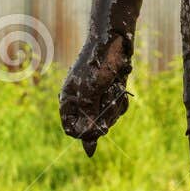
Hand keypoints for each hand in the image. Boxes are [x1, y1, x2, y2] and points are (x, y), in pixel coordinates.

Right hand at [59, 32, 132, 155]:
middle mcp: (80, 101)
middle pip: (91, 127)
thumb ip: (89, 120)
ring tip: (113, 89)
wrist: (114, 40)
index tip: (98, 125)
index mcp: (68, 100)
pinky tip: (120, 88)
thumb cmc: (98, 64)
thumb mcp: (91, 93)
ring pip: (106, 119)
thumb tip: (89, 150)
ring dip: (113, 107)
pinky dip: (120, 101)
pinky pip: (116, 109)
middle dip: (103, 117)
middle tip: (108, 100)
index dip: (85, 132)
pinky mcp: (108, 93)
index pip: (72, 130)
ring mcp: (95, 97)